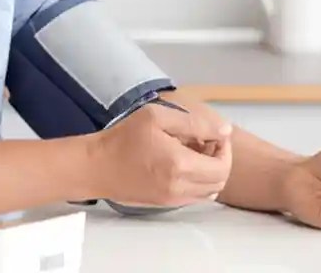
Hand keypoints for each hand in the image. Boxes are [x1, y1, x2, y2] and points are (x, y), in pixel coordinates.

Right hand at [88, 101, 233, 207]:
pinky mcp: (164, 204)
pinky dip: (197, 183)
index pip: (222, 166)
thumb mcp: (157, 117)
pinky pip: (194, 197)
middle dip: (219, 160)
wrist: (96, 167)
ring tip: (193, 154)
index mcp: (180, 165)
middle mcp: (180, 187)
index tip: (211, 135)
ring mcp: (173, 199)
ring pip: (209, 192)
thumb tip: (225, 132)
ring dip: (209, 173)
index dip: (224, 149)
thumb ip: (194, 123)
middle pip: (219, 181)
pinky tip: (181, 166)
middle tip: (204, 143)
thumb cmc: (123, 137)